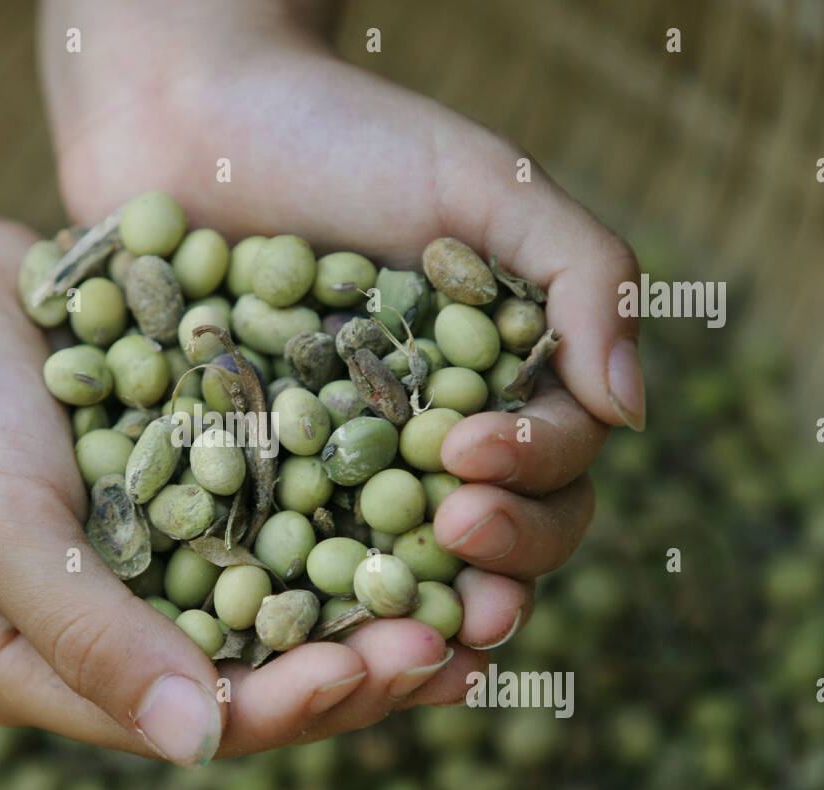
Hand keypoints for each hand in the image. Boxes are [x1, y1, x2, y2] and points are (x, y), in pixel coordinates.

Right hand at [0, 203, 471, 765]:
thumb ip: (96, 640)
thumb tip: (202, 745)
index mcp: (50, 674)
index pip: (194, 719)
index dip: (290, 703)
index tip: (374, 667)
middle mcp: (115, 623)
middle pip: (258, 669)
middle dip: (359, 659)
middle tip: (460, 641)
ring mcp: (155, 548)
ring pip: (287, 596)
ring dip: (374, 593)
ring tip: (474, 588)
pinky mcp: (189, 476)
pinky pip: (279, 508)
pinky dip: (345, 510)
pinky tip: (421, 498)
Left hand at [40, 3, 643, 730]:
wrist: (191, 120)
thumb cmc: (344, 138)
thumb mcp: (484, 182)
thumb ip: (582, 277)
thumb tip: (632, 413)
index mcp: (499, 383)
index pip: (553, 464)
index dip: (531, 479)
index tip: (469, 459)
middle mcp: (430, 441)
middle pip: (495, 535)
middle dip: (494, 556)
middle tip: (455, 546)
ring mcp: (341, 471)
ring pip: (404, 568)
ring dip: (417, 608)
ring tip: (406, 631)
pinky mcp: (254, 486)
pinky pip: (289, 561)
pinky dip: (306, 605)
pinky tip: (299, 635)